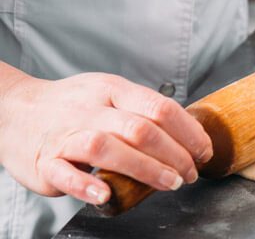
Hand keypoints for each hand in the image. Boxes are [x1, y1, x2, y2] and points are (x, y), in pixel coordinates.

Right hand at [0, 70, 212, 204]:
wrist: (12, 109)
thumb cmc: (73, 106)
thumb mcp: (110, 94)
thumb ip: (143, 111)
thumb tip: (188, 134)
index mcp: (113, 90)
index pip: (160, 107)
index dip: (189, 132)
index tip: (204, 151)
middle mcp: (90, 110)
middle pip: (140, 129)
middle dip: (174, 154)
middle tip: (189, 174)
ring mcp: (66, 134)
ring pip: (107, 148)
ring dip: (144, 168)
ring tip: (169, 183)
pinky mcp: (45, 161)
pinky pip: (64, 172)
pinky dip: (86, 185)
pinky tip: (105, 194)